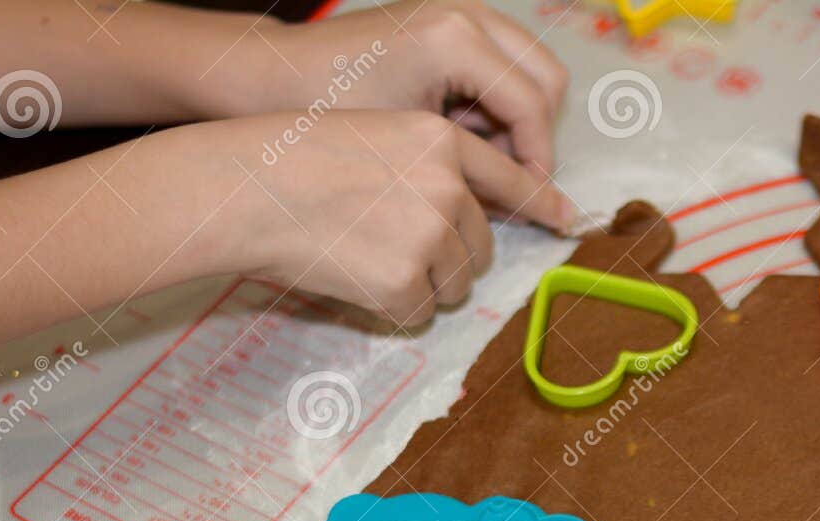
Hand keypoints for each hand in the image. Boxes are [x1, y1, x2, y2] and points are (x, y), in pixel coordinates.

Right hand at [217, 109, 567, 326]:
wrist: (241, 188)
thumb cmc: (294, 159)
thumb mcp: (376, 132)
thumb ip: (431, 165)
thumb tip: (471, 214)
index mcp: (440, 141)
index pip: (511, 180)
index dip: (541, 204)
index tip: (567, 219)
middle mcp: (446, 186)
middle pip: (480, 246)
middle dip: (448, 255)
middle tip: (389, 242)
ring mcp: (428, 236)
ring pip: (454, 283)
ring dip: (420, 282)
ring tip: (364, 253)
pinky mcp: (404, 283)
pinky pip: (420, 312)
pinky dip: (392, 307)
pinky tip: (353, 276)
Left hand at [264, 1, 569, 177]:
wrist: (273, 75)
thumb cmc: (329, 113)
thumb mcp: (408, 148)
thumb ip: (477, 169)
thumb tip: (530, 200)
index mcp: (453, 38)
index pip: (530, 104)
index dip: (538, 160)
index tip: (530, 202)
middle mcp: (465, 12)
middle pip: (547, 78)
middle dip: (535, 134)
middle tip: (510, 177)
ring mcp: (461, 9)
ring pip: (532, 71)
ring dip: (518, 120)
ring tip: (477, 155)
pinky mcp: (452, 19)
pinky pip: (505, 65)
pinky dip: (498, 105)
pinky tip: (461, 134)